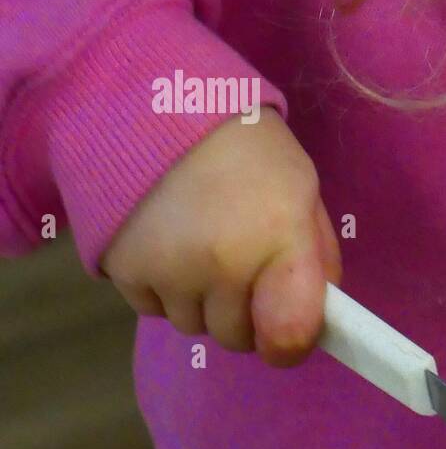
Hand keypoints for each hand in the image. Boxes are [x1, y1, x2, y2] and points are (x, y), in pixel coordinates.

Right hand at [102, 112, 341, 365]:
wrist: (158, 104)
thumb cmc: (247, 150)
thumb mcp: (303, 192)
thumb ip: (316, 259)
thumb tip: (318, 318)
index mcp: (278, 240)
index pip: (288, 337)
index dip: (291, 344)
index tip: (288, 331)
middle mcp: (221, 265)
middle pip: (238, 337)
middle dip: (245, 313)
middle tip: (242, 264)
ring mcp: (168, 270)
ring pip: (194, 327)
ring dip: (203, 302)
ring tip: (203, 245)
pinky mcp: (124, 270)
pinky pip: (153, 310)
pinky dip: (164, 289)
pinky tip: (170, 244)